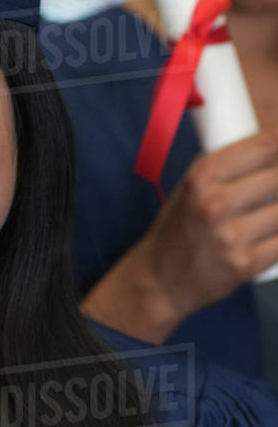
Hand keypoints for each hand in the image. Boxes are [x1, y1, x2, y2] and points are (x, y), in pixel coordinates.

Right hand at [82, 131, 277, 342]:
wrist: (160, 280)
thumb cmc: (179, 230)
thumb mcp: (190, 188)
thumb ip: (227, 166)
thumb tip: (274, 147)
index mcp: (201, 179)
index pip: (265, 146)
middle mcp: (214, 205)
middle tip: (270, 190)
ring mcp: (231, 237)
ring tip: (267, 214)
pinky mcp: (245, 264)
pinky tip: (269, 236)